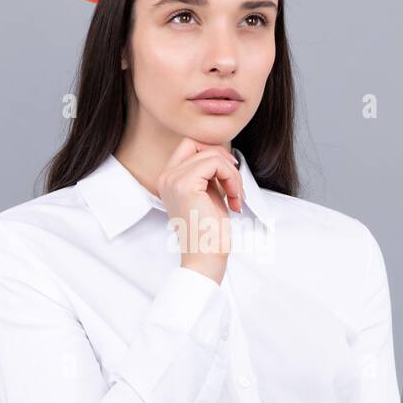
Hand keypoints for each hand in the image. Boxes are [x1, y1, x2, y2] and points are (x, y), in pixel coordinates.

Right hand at [156, 136, 243, 284]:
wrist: (205, 258)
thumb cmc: (210, 232)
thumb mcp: (209, 194)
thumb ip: (209, 173)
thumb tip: (224, 153)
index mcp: (169, 179)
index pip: (190, 145)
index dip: (215, 154)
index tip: (230, 174)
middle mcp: (166, 177)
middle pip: (198, 143)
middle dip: (223, 159)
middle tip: (234, 183)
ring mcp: (173, 179)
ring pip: (211, 153)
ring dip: (232, 174)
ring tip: (236, 197)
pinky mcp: (184, 185)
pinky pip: (215, 164)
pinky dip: (232, 178)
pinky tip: (234, 199)